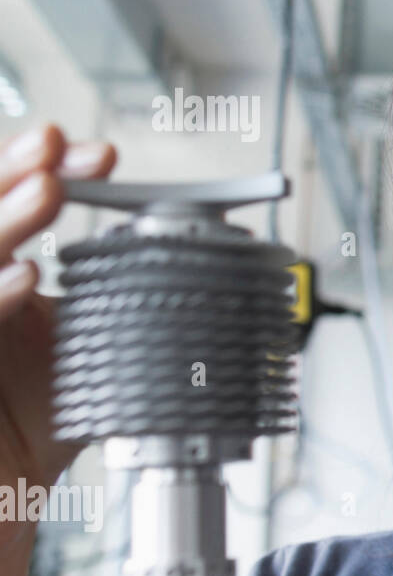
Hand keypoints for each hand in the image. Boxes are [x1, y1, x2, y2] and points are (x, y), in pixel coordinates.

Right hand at [0, 124, 116, 494]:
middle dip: (14, 171)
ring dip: (5, 220)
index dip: (43, 167)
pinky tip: (24, 277)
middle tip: (57, 149)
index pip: (9, 200)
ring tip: (47, 192)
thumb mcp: (84, 351)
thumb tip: (191, 255)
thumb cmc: (33, 427)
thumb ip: (117, 302)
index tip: (101, 157)